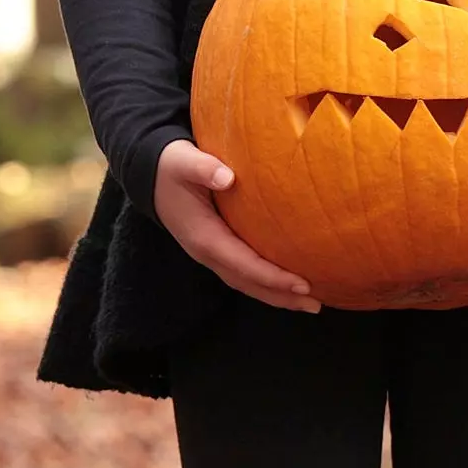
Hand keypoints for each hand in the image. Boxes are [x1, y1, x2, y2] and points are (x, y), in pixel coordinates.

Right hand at [152, 139, 320, 312]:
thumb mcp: (182, 162)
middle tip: (314, 305)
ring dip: (277, 295)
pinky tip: (291, 286)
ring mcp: (212, 254)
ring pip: (247, 282)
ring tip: (310, 304)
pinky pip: (245, 273)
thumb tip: (226, 177)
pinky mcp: (219, 250)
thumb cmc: (172, 167)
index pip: (243, 264)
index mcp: (203, 236)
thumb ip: (203, 168)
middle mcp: (207, 252)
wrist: (152, 174)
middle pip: (247, 282)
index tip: (301, 284)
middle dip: (281, 296)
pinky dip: (268, 284)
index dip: (272, 277)